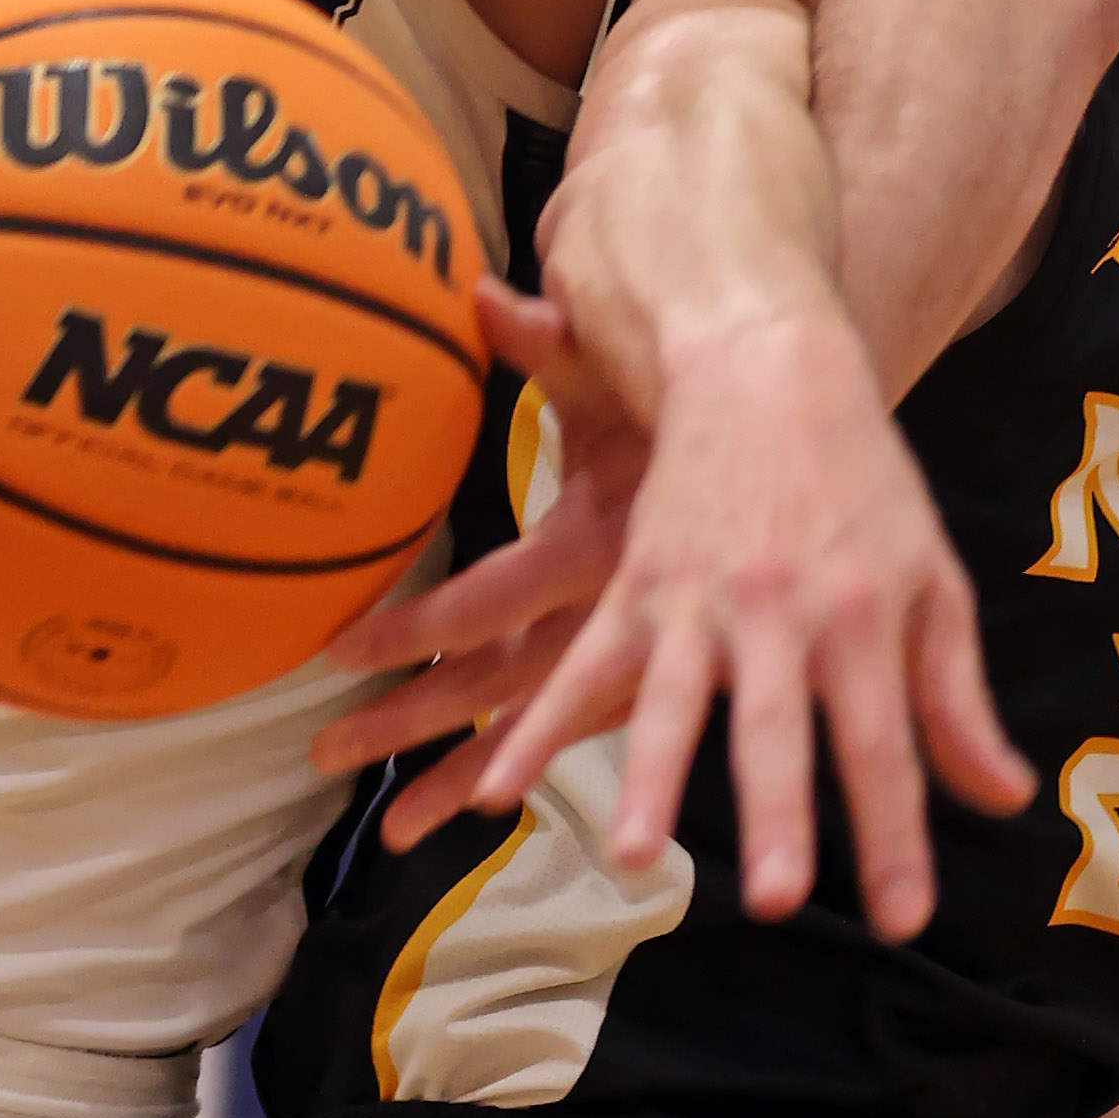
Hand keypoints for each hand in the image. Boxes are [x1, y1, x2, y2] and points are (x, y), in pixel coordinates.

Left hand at [312, 285, 641, 800]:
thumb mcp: (621, 376)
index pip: (492, 597)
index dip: (413, 626)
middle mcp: (611, 614)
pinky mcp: (650, 677)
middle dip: (411, 716)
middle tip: (326, 745)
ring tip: (391, 822)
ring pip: (531, 722)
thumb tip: (480, 295)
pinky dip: (522, 768)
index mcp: (599, 543)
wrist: (791, 455)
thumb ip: (548, 346)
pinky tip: (473, 811)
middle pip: (497, 679)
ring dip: (459, 770)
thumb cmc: (687, 408)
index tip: (339, 646)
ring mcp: (634, 656)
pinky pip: (572, 732)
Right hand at [320, 286, 1030, 934]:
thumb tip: (1003, 796)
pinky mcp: (637, 587)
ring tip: (636, 853)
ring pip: (672, 701)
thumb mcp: (934, 580)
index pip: (883, 744)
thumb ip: (957, 697)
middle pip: (777, 728)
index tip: (901, 915)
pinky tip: (498, 793)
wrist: (770, 368)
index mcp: (864, 615)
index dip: (893, 833)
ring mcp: (699, 600)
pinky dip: (538, 729)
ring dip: (653, 778)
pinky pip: (581, 668)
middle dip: (775, 813)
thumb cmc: (866, 485)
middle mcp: (780, 612)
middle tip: (773, 897)